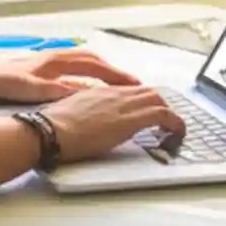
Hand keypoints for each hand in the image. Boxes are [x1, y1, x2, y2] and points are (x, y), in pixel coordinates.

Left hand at [0, 49, 140, 102]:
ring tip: (121, 86)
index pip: (94, 65)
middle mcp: (58, 57)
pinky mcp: (47, 70)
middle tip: (134, 85)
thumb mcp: (32, 89)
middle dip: (115, 72)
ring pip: (87, 65)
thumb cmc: (4, 80)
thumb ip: (57, 90)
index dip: (115, 74)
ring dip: (104, 73)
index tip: (132, 84)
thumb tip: (83, 93)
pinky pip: (76, 71)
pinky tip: (94, 88)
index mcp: (57, 59)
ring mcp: (53, 62)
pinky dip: (90, 77)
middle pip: (95, 61)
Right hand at [40, 85, 185, 162]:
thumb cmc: (52, 128)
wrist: (49, 132)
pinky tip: (176, 135)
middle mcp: (113, 93)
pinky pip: (163, 115)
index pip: (130, 90)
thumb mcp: (71, 114)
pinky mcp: (131, 120)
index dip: (143, 100)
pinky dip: (175, 124)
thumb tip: (89, 123)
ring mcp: (123, 104)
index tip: (147, 112)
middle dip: (160, 106)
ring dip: (169, 115)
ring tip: (172, 131)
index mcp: (98, 91)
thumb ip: (85, 113)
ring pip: (158, 99)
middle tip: (164, 123)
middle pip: (148, 91)